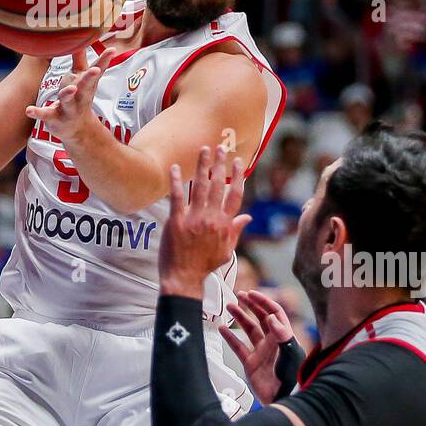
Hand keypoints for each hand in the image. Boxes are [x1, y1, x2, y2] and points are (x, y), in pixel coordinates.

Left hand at [25, 48, 112, 142]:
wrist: (77, 130)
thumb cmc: (78, 98)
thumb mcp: (81, 79)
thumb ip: (80, 60)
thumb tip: (80, 39)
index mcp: (86, 85)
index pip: (97, 71)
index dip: (104, 60)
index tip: (112, 50)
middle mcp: (80, 97)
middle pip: (86, 86)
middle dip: (90, 77)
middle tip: (95, 69)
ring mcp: (68, 109)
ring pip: (68, 101)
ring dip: (68, 94)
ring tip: (69, 89)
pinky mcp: (55, 119)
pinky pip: (46, 115)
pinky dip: (38, 112)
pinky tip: (29, 109)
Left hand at [160, 145, 249, 297]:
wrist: (184, 278)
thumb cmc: (205, 265)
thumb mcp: (226, 250)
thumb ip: (236, 231)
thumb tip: (248, 217)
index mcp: (225, 225)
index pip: (235, 195)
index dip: (238, 176)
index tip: (239, 162)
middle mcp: (211, 218)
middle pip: (219, 185)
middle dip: (220, 164)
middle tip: (221, 147)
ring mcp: (194, 218)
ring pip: (200, 186)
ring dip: (202, 166)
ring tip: (204, 149)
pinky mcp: (176, 220)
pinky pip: (177, 196)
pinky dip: (177, 181)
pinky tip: (177, 167)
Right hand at [220, 290, 294, 403]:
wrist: (282, 399)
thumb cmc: (290, 376)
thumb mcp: (290, 353)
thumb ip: (282, 334)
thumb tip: (271, 316)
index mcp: (283, 336)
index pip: (274, 313)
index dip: (264, 302)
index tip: (252, 294)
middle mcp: (272, 342)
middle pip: (261, 318)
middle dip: (251, 305)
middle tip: (239, 295)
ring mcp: (261, 352)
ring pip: (249, 330)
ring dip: (240, 317)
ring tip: (229, 306)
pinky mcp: (251, 363)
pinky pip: (238, 347)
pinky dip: (230, 337)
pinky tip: (222, 328)